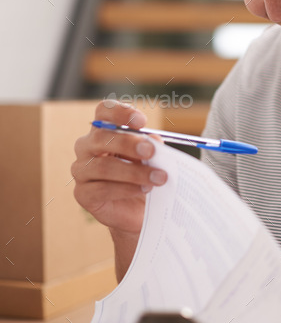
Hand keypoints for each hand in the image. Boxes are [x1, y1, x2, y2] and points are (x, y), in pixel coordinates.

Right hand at [72, 100, 167, 235]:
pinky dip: (126, 188)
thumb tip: (153, 140)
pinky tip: (144, 189)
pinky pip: (102, 189)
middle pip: (101, 137)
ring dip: (134, 171)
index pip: (103, 112)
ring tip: (158, 177)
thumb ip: (150, 146)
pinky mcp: (82, 194)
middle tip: (151, 151)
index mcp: (104, 131)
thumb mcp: (150, 157)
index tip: (141, 121)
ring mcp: (81, 171)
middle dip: (128, 143)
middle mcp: (87, 147)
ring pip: (103, 166)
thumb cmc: (143, 175)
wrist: (139, 210)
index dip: (120, 112)